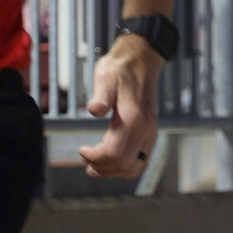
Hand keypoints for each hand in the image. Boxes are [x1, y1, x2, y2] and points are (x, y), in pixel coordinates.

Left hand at [77, 34, 162, 177]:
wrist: (141, 60)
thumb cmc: (120, 69)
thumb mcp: (105, 77)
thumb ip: (101, 96)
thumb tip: (94, 110)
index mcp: (133, 118)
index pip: (114, 152)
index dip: (95, 157)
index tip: (81, 150)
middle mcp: (145, 129)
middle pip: (124, 164)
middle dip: (101, 167)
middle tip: (84, 160)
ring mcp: (150, 132)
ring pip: (135, 167)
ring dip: (113, 172)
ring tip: (95, 168)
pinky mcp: (151, 133)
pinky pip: (142, 161)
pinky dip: (126, 168)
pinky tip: (111, 163)